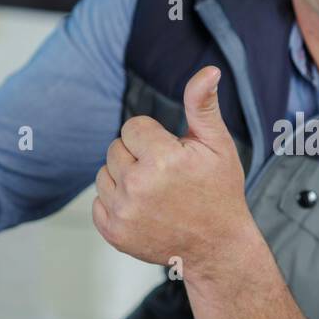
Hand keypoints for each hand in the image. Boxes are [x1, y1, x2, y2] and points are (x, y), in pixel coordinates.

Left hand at [91, 66, 250, 270]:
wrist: (218, 247)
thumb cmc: (220, 192)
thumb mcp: (219, 145)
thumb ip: (203, 105)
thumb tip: (209, 71)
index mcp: (163, 158)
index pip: (132, 127)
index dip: (154, 138)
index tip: (174, 156)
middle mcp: (138, 185)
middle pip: (115, 148)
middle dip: (138, 156)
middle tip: (166, 176)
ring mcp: (124, 212)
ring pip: (104, 174)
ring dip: (124, 178)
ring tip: (154, 192)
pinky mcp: (114, 233)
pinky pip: (98, 202)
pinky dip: (116, 203)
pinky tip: (143, 209)